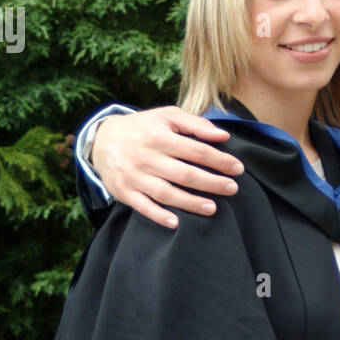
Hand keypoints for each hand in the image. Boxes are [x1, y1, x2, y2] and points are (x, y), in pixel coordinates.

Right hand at [93, 107, 243, 226]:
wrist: (102, 139)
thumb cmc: (144, 127)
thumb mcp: (167, 116)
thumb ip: (196, 124)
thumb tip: (223, 135)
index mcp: (159, 136)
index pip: (196, 151)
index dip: (220, 160)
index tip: (238, 169)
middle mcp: (146, 157)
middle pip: (185, 174)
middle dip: (212, 183)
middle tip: (232, 189)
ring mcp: (134, 176)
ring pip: (166, 193)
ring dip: (191, 203)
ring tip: (213, 208)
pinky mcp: (124, 192)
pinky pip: (143, 207)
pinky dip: (159, 216)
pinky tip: (176, 223)